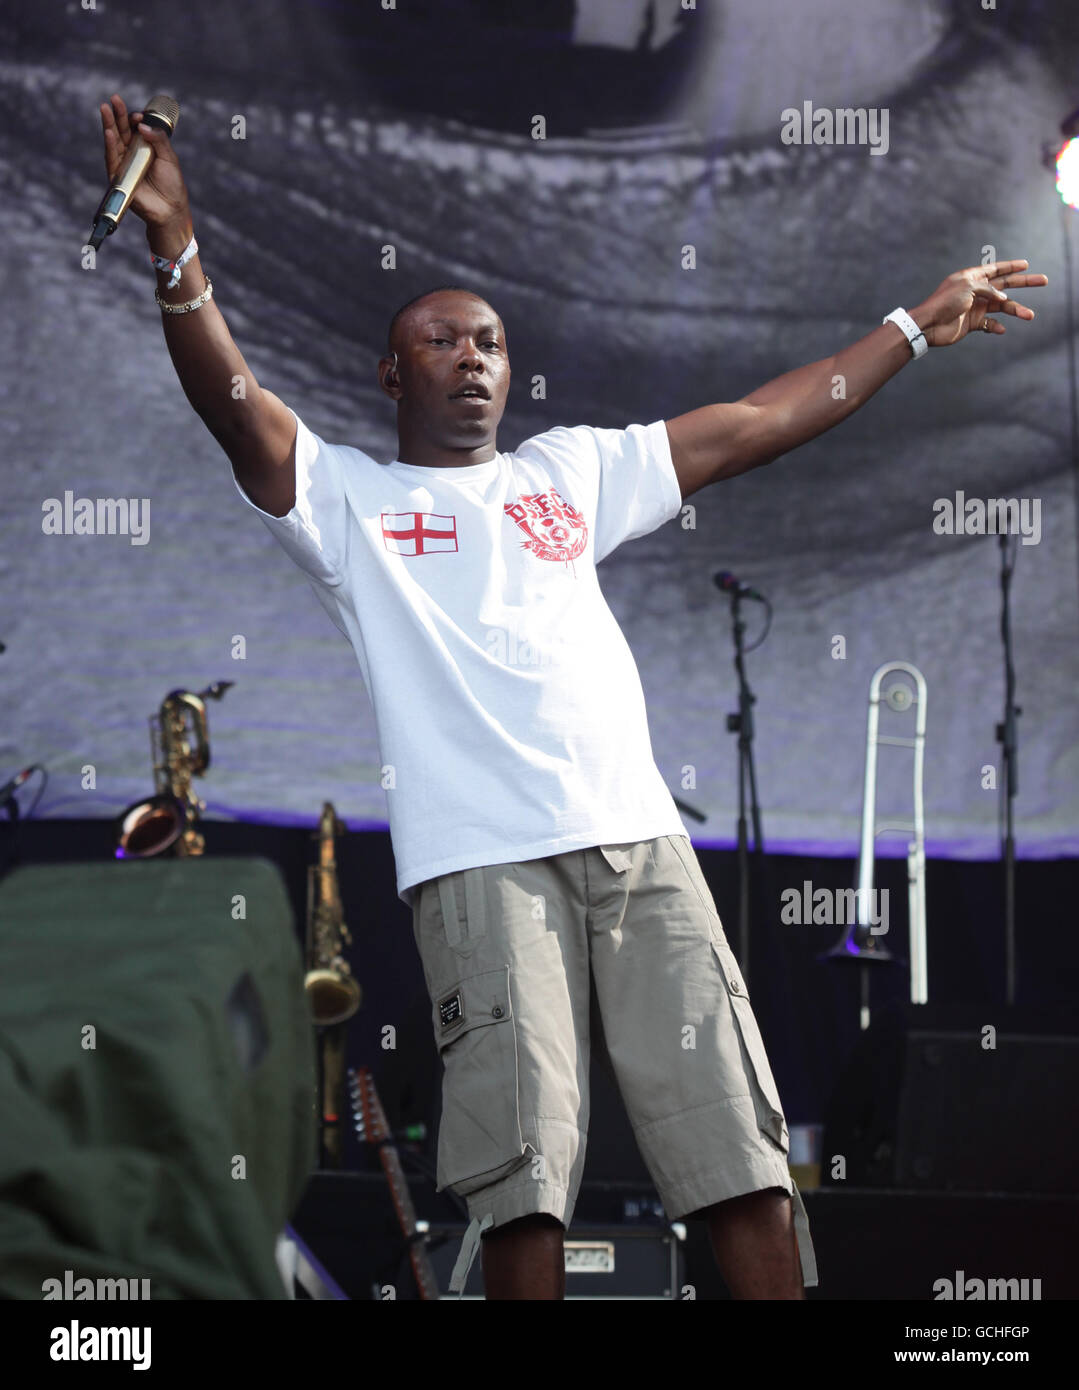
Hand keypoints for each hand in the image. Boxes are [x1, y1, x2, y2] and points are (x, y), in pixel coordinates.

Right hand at [99, 93, 191, 229]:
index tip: (139, 116)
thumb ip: (159, 139)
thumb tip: (142, 126)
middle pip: (122, 129)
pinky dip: (110, 144)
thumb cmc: (172, 184)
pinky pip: (112, 157)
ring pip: (114, 140)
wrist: (170, 209)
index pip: (136, 127)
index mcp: (146, 146)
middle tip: (113, 99)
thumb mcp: (169, 157)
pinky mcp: (118, 175)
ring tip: (104, 108)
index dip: (135, 119)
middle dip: (118, 114)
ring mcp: (124, 163)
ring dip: (109, 124)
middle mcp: (133, 152)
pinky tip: (108, 132)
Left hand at [912, 260, 1047, 347]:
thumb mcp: (967, 287)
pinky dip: (996, 327)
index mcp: (973, 277)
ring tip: (1029, 315)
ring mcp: (975, 307)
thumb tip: (1003, 296)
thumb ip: (988, 288)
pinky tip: (1001, 329)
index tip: (1026, 265)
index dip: (1011, 266)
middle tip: (1043, 280)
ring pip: (1001, 306)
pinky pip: (990, 324)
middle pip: (1005, 285)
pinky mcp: (973, 323)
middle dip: (1024, 282)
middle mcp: (976, 291)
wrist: (929, 326)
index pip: (996, 269)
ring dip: (1016, 310)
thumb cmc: (944, 302)